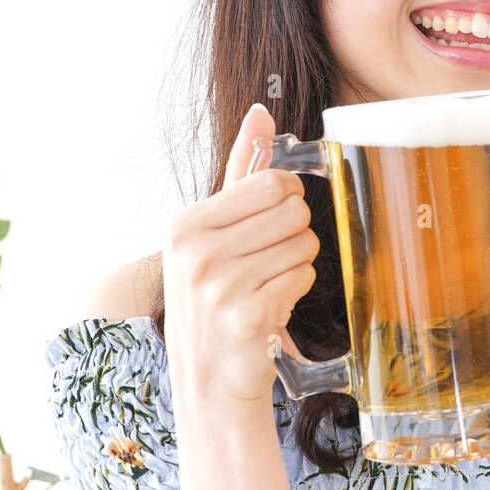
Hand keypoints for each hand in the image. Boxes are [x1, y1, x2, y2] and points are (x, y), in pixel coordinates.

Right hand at [161, 103, 318, 408]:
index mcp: (185, 225)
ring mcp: (219, 287)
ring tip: (266, 285)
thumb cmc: (216, 295)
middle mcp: (195, 253)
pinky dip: (296, 291)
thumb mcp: (216, 230)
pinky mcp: (246, 317)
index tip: (269, 222)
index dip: (285, 200)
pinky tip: (269, 306)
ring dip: (296, 265)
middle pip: (294, 211)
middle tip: (267, 261)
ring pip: (304, 245)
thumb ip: (241, 170)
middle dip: (293, 235)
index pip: (271, 183)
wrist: (209, 377)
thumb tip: (261, 112)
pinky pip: (303, 278)